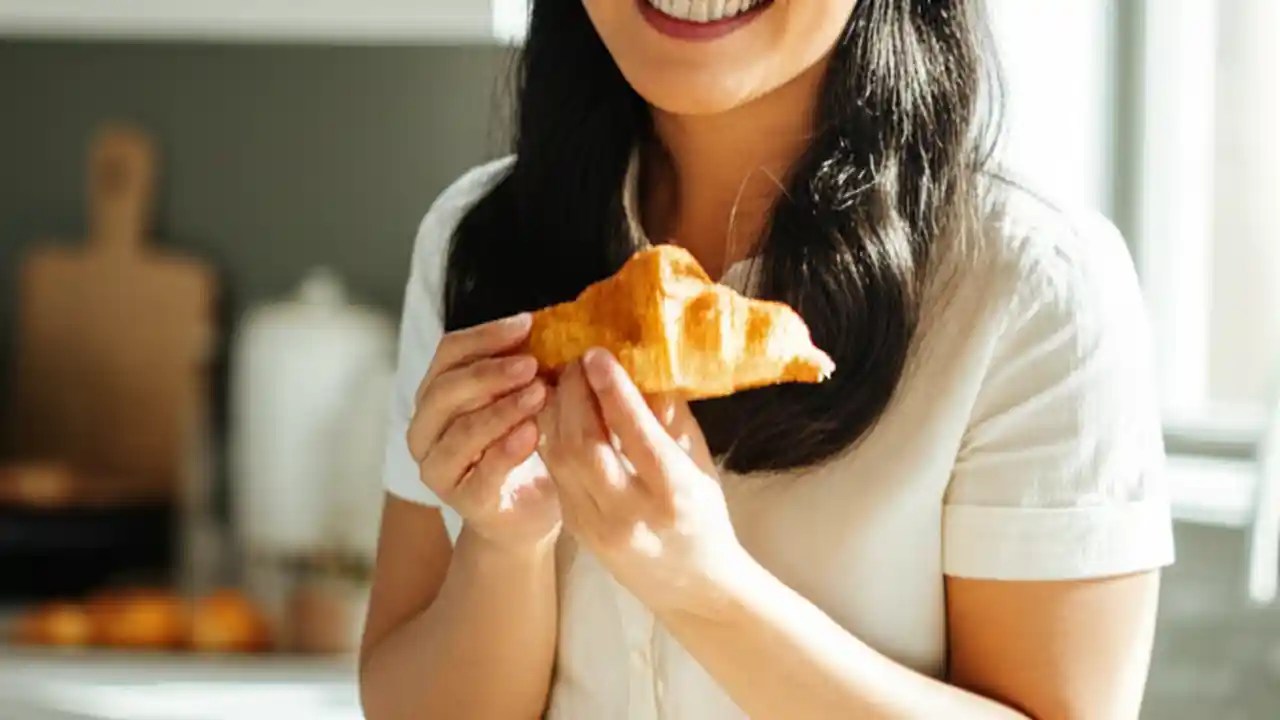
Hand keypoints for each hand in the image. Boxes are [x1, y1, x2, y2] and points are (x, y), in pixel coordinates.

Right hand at [408, 313, 559, 549]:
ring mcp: (440, 469)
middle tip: (532, 362)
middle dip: (490, 372)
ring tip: (539, 392)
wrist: (530, 513)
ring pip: (461, 431)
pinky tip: (532, 433)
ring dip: (501, 408)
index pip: (448, 354)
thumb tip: (545, 322)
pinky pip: (482, 473)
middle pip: (446, 390)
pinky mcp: (465, 502)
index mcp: (435, 396)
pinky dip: (506, 450)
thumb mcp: (520, 398)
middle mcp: (426, 431)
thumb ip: (521, 367)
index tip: (526, 324)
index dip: (484, 335)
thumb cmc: (525, 446)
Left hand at [537, 348, 747, 614]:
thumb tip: (641, 365)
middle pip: (586, 445)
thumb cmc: (704, 517)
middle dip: (575, 394)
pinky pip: (555, 473)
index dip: (613, 390)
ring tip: (562, 378)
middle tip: (575, 359)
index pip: (636, 434)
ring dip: (555, 411)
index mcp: (673, 494)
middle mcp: (630, 513)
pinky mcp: (574, 530)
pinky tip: (556, 410)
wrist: (691, 587)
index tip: (597, 354)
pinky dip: (551, 435)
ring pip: (561, 458)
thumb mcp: (700, 464)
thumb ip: (671, 417)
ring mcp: (596, 526)